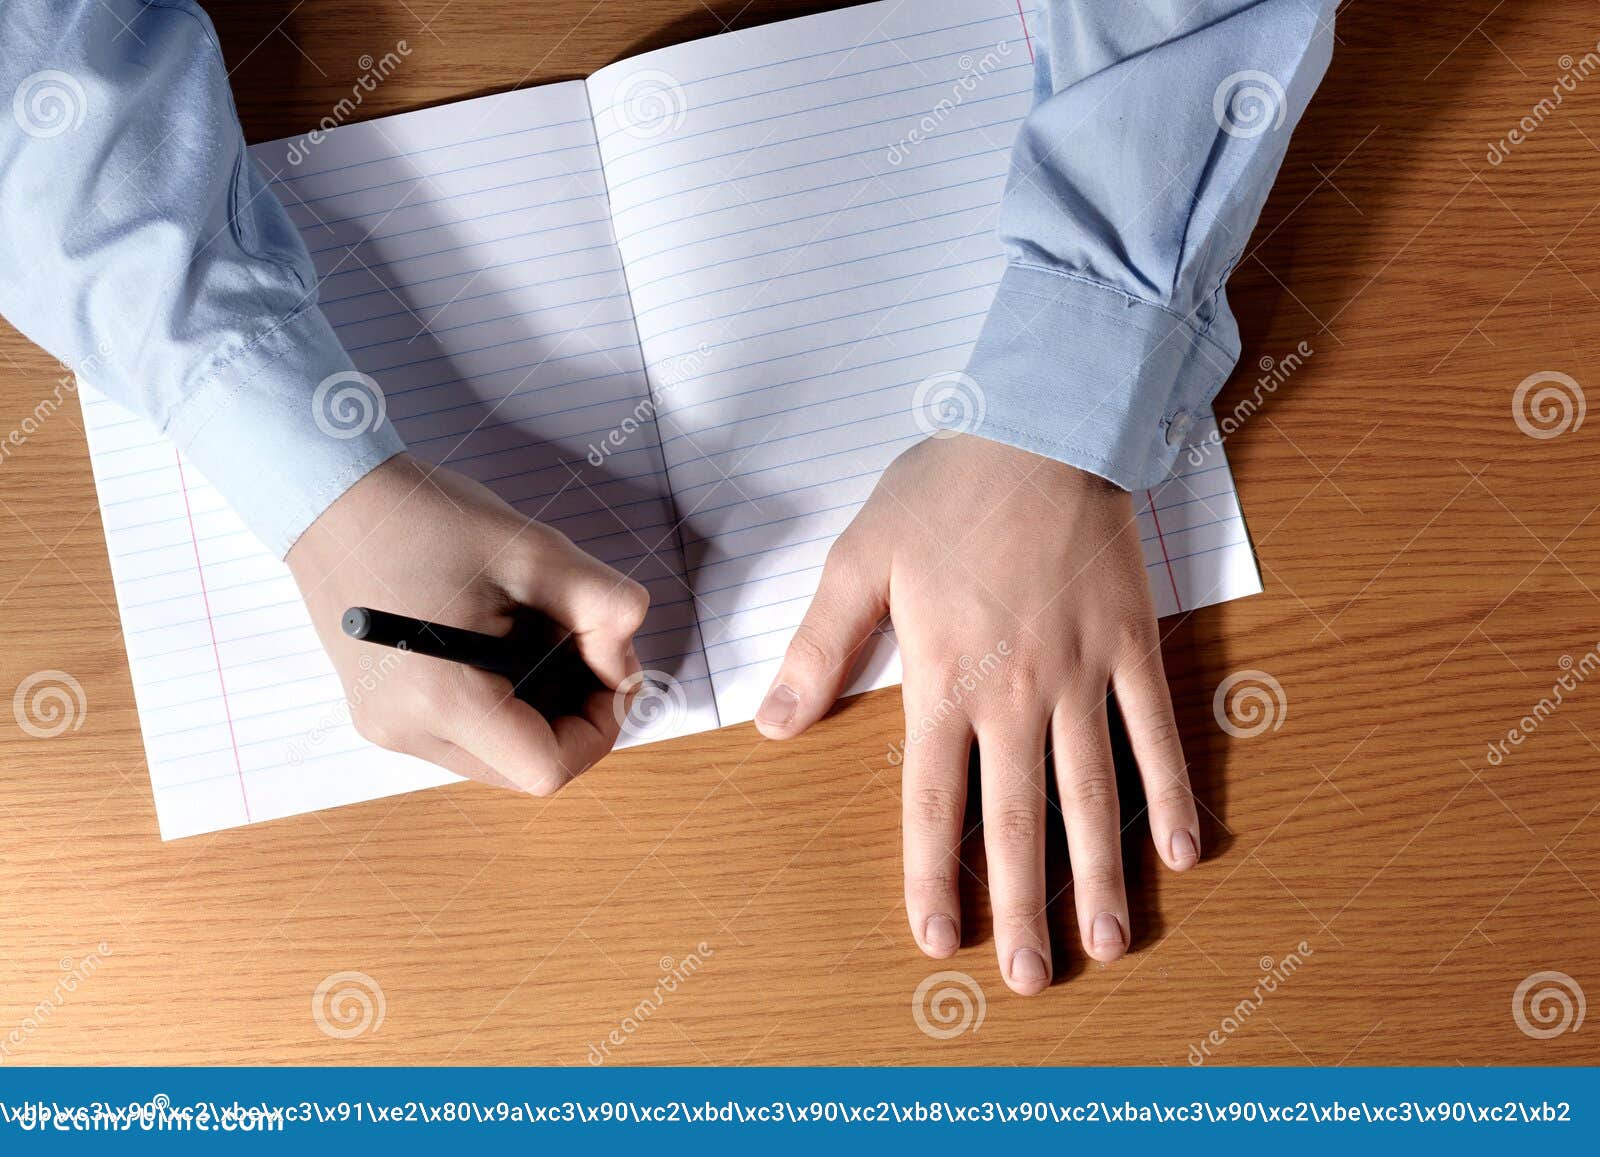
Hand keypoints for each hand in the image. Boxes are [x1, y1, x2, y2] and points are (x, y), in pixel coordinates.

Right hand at [287, 453, 648, 794]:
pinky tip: (501, 637)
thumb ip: (604, 606)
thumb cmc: (425, 516)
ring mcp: (387, 725)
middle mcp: (405, 729)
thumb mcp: (536, 551)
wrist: (332, 494)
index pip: (547, 769)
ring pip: (497, 752)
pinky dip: (502, 696)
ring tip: (535, 630)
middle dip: (573, 713)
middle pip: (524, 766)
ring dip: (539, 704)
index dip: (599, 730)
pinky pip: (464, 730)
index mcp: (441, 699)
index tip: (610, 672)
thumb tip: (624, 659)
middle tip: (582, 641)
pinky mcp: (381, 710)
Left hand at [755, 434, 1199, 993]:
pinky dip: (1172, 793)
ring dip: (1100, 875)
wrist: (1040, 426)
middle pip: (1017, 821)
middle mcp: (1015, 694)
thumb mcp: (860, 559)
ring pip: (1093, 794)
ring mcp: (1082, 674)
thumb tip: (777, 726)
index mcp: (943, 679)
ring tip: (1112, 944)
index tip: (939, 942)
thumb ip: (821, 648)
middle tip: (1033, 980)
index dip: (933, 876)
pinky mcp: (1132, 646)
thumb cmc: (946, 492)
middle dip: (1021, 908)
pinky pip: (1156, 733)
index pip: (932, 802)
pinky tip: (1182, 853)